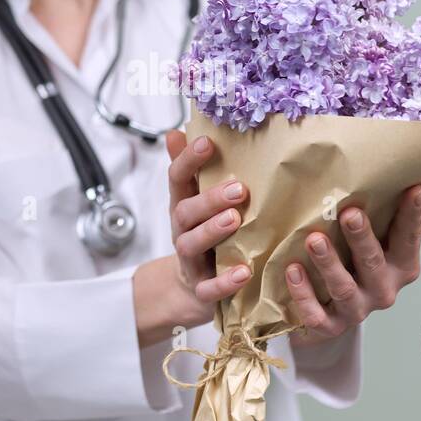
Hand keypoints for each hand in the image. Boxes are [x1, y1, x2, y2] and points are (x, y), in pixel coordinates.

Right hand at [161, 129, 252, 328]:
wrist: (191, 288)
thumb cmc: (202, 234)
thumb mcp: (195, 200)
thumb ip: (189, 169)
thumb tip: (177, 130)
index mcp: (182, 205)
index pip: (178, 178)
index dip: (189, 160)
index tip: (208, 143)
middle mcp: (182, 230)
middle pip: (186, 211)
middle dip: (210, 199)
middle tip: (239, 189)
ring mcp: (190, 261)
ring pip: (192, 245)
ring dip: (212, 232)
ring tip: (235, 220)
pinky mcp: (201, 290)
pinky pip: (209, 288)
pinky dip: (224, 282)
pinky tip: (243, 273)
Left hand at [285, 185, 420, 349]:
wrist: (333, 310)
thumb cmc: (365, 264)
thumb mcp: (393, 241)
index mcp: (402, 266)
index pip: (410, 238)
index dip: (414, 215)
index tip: (414, 189)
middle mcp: (383, 290)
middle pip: (373, 263)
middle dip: (362, 238)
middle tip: (350, 213)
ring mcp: (357, 309)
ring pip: (344, 289)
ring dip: (329, 264)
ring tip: (314, 240)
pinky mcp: (330, 326)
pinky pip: (317, 315)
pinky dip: (304, 295)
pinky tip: (292, 270)